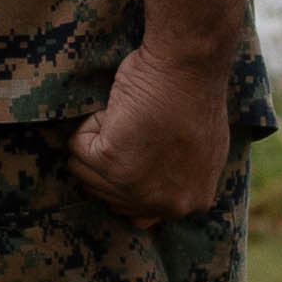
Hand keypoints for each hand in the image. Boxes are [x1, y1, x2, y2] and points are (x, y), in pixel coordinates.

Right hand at [69, 41, 236, 226]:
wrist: (188, 67)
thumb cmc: (195, 95)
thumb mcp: (204, 152)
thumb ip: (178, 183)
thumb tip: (143, 215)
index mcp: (192, 202)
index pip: (137, 213)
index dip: (129, 173)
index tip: (140, 147)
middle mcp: (164, 205)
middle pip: (105, 194)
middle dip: (112, 155)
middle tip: (141, 126)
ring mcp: (136, 188)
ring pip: (84, 171)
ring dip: (100, 138)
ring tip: (133, 118)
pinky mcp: (111, 163)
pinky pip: (77, 146)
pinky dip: (90, 122)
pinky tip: (121, 110)